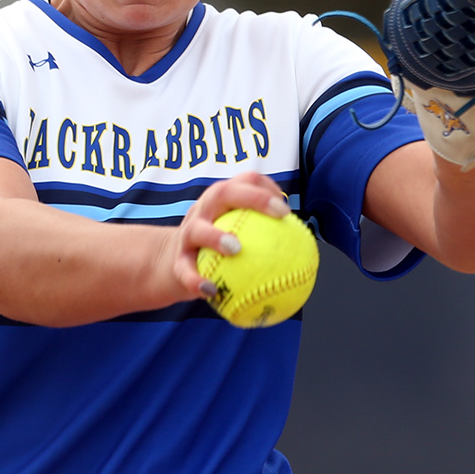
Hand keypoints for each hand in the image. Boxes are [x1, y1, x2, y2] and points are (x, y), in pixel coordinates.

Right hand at [154, 172, 291, 303]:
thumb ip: (263, 237)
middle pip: (225, 192)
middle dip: (253, 198)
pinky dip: (197, 281)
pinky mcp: (176, 260)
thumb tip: (305, 247)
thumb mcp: (234, 235)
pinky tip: (212, 291)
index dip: (268, 188)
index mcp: (221, 201)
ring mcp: (187, 233)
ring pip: (199, 229)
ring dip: (217, 236)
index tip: (286, 209)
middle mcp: (203, 210)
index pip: (246, 181)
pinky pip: (186, 271)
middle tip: (279, 214)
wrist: (169, 264)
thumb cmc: (214, 250)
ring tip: (236, 248)